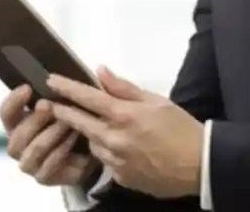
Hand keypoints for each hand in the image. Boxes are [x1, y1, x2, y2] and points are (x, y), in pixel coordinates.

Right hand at [0, 84, 100, 187]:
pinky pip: (49, 165)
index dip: (13, 101)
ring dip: (51, 134)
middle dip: (34, 119)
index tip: (28, 87)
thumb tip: (61, 74)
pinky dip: (62, 150)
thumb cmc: (73, 122)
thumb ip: (62, 90)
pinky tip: (75, 138)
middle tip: (48, 105)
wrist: (88, 153)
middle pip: (17, 134)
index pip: (6, 113)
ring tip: (68, 122)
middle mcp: (18, 145)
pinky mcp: (42, 178)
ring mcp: (29, 163)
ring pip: (34, 149)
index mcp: (18, 123)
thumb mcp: (69, 103)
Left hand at [49, 67, 203, 198]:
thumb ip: (125, 88)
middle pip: (79, 122)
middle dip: (63, 111)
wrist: (199, 166)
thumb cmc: (181, 128)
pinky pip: (105, 161)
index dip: (67, 87)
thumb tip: (101, 72)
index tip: (51, 80)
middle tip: (51, 105)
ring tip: (97, 126)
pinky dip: (107, 151)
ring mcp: (115, 161)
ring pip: (92, 143)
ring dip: (89, 133)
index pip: (87, 97)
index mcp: (124, 115)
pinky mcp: (120, 178)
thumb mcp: (157, 101)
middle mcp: (114, 139)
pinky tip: (119, 147)